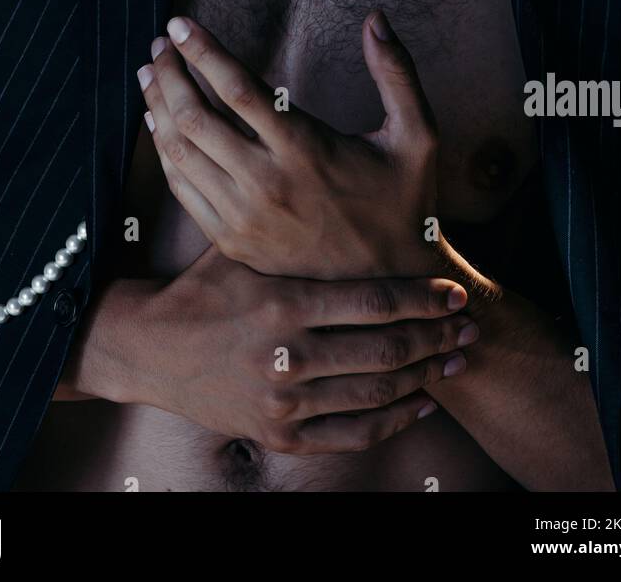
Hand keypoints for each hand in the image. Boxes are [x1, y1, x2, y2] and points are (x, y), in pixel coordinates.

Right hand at [126, 245, 476, 452]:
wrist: (150, 349)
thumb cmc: (204, 287)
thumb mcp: (245, 250)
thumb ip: (294, 232)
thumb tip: (346, 186)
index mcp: (283, 302)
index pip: (374, 302)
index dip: (424, 299)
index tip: (455, 293)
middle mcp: (287, 356)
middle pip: (385, 350)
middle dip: (437, 338)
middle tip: (469, 328)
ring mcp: (284, 402)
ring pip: (376, 394)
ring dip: (425, 378)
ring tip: (455, 360)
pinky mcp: (279, 434)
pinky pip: (352, 435)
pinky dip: (394, 421)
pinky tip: (421, 403)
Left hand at [138, 9, 453, 279]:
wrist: (391, 282)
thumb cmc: (405, 201)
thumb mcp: (418, 134)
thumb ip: (396, 72)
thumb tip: (376, 18)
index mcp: (307, 148)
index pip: (237, 88)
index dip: (202, 51)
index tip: (179, 23)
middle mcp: (268, 183)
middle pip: (195, 117)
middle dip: (169, 73)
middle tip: (159, 44)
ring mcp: (245, 217)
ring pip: (180, 152)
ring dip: (158, 107)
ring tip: (150, 73)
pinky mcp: (233, 241)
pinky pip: (183, 189)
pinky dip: (164, 152)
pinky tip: (158, 124)